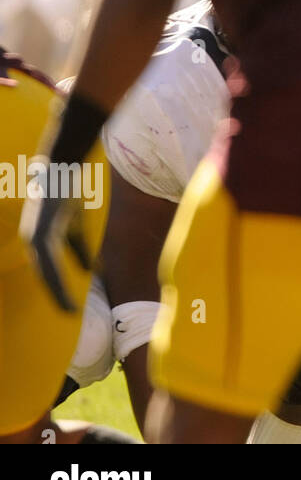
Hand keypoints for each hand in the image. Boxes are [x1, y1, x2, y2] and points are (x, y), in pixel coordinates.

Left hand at [19, 165, 91, 312]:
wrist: (62, 165)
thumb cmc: (68, 193)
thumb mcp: (75, 224)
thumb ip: (79, 248)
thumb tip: (89, 270)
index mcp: (40, 241)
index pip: (48, 271)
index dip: (58, 289)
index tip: (70, 307)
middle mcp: (32, 241)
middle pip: (45, 276)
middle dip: (56, 296)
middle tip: (69, 314)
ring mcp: (34, 236)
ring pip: (46, 272)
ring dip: (57, 291)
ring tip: (69, 308)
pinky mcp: (41, 230)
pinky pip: (50, 260)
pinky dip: (58, 275)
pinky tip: (66, 284)